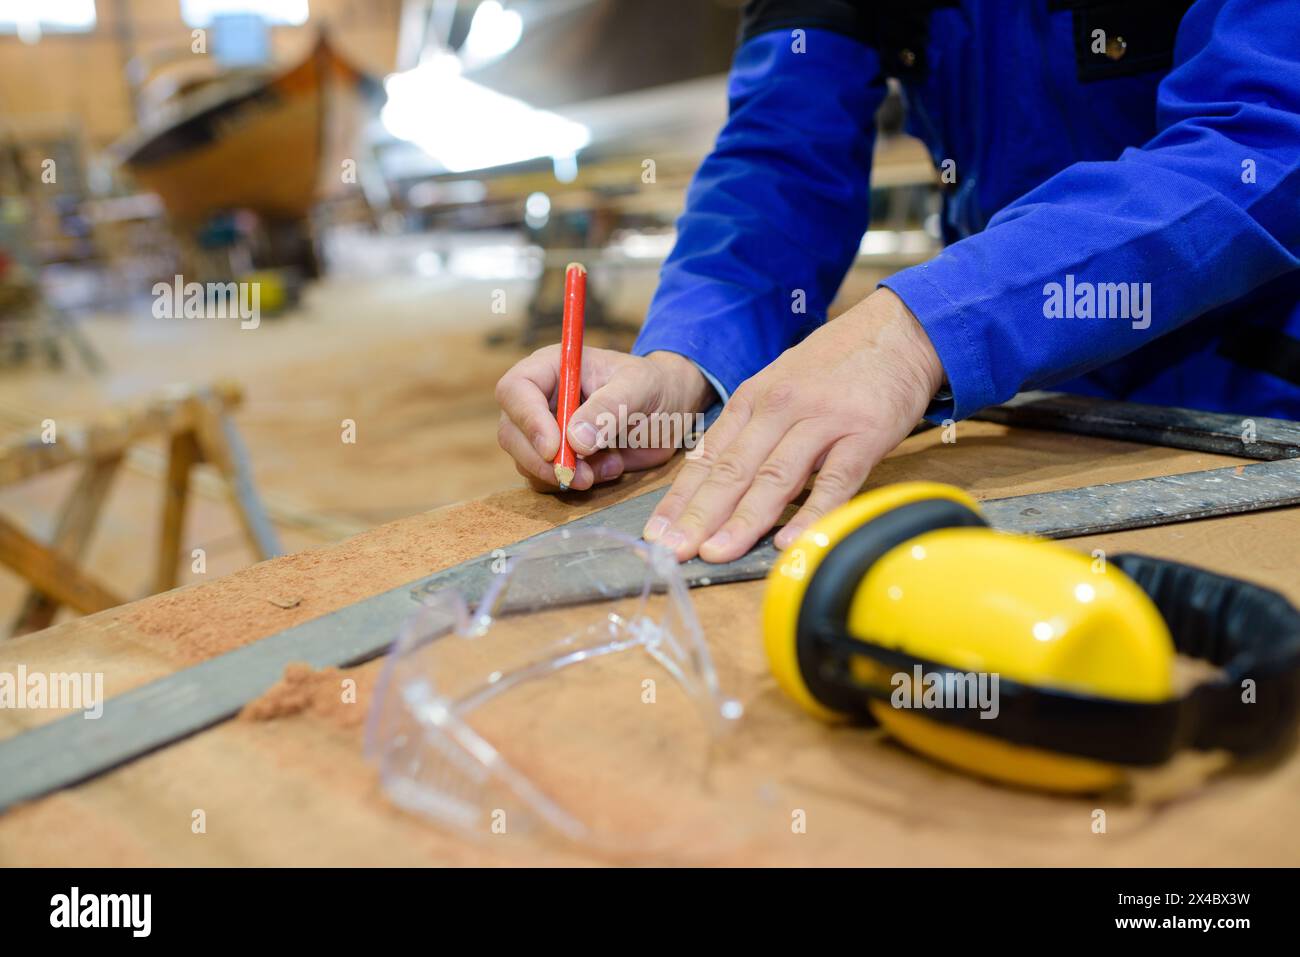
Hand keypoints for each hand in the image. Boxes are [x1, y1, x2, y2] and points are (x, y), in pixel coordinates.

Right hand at [496, 347, 714, 490]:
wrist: (670, 409)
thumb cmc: (654, 385)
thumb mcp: (639, 387)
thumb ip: (609, 408)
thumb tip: (575, 440)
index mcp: (551, 368)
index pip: (515, 391)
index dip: (528, 421)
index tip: (554, 448)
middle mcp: (540, 399)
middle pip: (512, 433)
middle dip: (543, 461)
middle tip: (581, 475)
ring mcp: (546, 431)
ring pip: (527, 462)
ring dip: (565, 475)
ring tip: (612, 463)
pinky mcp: (559, 458)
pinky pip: (548, 480)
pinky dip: (577, 483)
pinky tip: (611, 467)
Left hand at [641, 288, 943, 561]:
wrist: (898, 331)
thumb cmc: (835, 368)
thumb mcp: (780, 387)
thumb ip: (752, 433)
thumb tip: (716, 486)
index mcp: (752, 402)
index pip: (707, 458)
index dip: (679, 500)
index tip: (656, 534)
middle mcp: (778, 409)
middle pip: (731, 470)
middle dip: (698, 516)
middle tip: (672, 552)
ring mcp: (821, 421)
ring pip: (774, 476)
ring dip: (743, 520)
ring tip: (717, 554)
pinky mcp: (864, 433)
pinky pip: (834, 480)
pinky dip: (811, 513)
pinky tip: (790, 542)